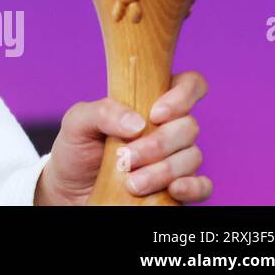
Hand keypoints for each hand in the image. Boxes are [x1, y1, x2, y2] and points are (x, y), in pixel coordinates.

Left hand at [36, 70, 212, 204]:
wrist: (71, 189)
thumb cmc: (78, 148)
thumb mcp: (77, 122)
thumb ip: (102, 112)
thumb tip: (137, 123)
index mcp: (151, 101)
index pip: (188, 84)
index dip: (182, 95)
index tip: (156, 114)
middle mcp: (170, 127)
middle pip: (189, 126)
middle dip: (159, 143)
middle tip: (127, 157)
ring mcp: (178, 158)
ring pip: (193, 157)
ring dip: (164, 171)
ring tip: (132, 183)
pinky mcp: (179, 187)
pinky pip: (203, 186)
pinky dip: (192, 187)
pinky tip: (173, 190)